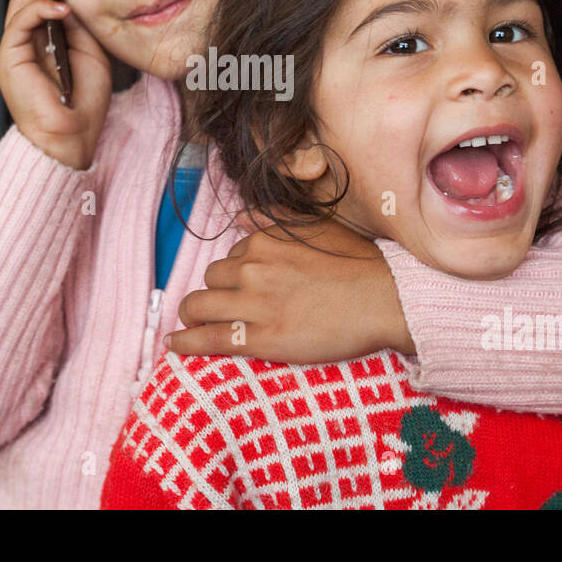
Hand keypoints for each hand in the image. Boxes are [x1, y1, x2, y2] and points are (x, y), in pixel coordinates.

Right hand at [0, 0, 110, 169]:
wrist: (72, 136)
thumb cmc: (84, 101)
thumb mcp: (90, 51)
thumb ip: (80, 23)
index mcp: (43, 38)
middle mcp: (25, 41)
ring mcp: (15, 48)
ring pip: (20, 3)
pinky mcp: (9, 58)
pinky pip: (19, 23)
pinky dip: (39, 9)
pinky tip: (61, 8)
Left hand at [167, 211, 416, 363]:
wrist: (386, 300)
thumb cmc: (359, 265)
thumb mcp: (317, 227)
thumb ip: (275, 219)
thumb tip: (239, 216)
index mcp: (266, 240)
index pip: (232, 254)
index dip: (236, 273)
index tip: (242, 286)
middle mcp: (254, 267)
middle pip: (211, 279)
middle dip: (215, 292)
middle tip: (226, 307)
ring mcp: (255, 303)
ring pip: (199, 305)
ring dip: (192, 314)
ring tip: (191, 324)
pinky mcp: (260, 338)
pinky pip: (207, 338)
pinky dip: (185, 342)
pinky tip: (175, 345)